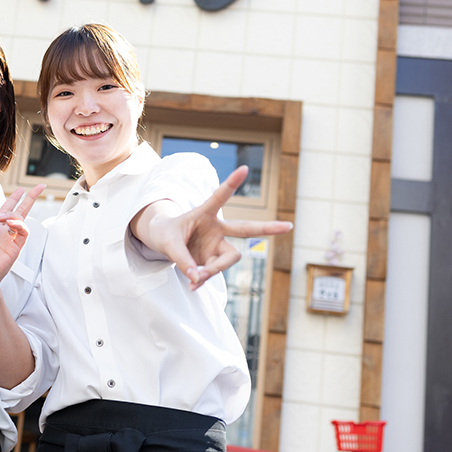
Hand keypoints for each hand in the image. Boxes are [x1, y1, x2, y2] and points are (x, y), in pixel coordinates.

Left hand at [0, 185, 44, 295]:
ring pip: (21, 220)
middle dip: (30, 198)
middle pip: (21, 211)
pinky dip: (19, 224)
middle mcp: (5, 233)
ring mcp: (11, 240)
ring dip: (14, 214)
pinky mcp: (15, 248)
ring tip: (3, 217)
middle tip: (39, 187)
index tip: (22, 190)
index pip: (7, 210)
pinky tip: (10, 222)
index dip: (15, 199)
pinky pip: (23, 233)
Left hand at [142, 166, 292, 289]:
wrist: (162, 243)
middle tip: (289, 226)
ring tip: (196, 277)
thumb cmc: (166, 235)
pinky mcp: (214, 259)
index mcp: (204, 213)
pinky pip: (215, 272)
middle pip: (246, 228)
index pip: (219, 197)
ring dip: (215, 269)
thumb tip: (198, 278)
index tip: (244, 168)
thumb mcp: (167, 244)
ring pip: (230, 258)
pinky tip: (193, 284)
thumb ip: (182, 260)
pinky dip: (204, 279)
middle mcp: (216, 228)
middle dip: (268, 228)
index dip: (231, 184)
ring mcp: (217, 245)